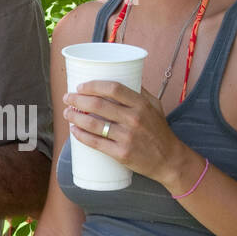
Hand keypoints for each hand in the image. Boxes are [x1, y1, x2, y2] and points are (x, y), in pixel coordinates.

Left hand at [63, 80, 182, 186]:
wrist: (169, 160)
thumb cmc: (159, 131)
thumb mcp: (155, 106)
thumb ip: (139, 92)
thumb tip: (120, 75)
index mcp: (141, 104)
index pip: (113, 88)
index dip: (93, 85)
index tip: (80, 86)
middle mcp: (134, 119)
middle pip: (99, 104)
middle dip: (78, 99)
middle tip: (68, 98)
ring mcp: (127, 137)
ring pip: (93, 123)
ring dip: (75, 117)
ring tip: (67, 113)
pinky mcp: (121, 154)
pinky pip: (95, 143)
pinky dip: (81, 135)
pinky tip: (73, 130)